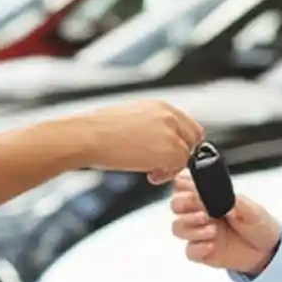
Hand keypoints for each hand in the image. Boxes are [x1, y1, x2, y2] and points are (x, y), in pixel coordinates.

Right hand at [74, 100, 204, 181]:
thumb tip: (153, 140)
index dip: (180, 141)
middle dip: (181, 152)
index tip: (169, 151)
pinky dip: (167, 174)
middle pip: (194, 137)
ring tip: (152, 171)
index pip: (186, 124)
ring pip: (187, 153)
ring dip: (172, 165)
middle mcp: (168, 115)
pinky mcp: (171, 150)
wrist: (87, 136)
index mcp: (158, 106)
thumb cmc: (97, 130)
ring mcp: (171, 132)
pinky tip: (150, 175)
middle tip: (164, 164)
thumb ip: (149, 127)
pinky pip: (180, 166)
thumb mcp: (128, 119)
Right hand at [170, 171, 281, 275]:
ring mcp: (199, 232)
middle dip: (184, 206)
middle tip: (203, 212)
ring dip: (191, 227)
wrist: (267, 251)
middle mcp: (200, 212)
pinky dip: (198, 247)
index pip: (185, 185)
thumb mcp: (253, 210)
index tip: (192, 188)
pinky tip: (212, 245)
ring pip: (178, 227)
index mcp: (209, 197)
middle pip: (176, 205)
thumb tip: (224, 199)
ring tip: (213, 230)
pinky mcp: (202, 252)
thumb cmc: (259, 224)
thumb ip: (237, 203)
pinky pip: (189, 251)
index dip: (184, 184)